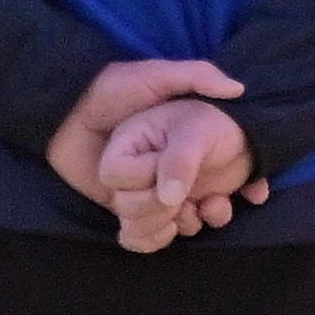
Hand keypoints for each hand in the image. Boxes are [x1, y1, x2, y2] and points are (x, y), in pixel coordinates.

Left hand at [50, 54, 254, 254]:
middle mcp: (167, 168)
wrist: (63, 111)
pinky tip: (167, 231)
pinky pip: (145, 233)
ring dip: (189, 224)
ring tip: (194, 214)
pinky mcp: (121, 207)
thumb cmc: (111, 90)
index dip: (237, 183)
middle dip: (215, 208)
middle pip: (203, 200)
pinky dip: (156, 238)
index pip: (218, 169)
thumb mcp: (157, 76)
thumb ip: (196, 76)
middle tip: (217, 204)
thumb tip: (237, 90)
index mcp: (179, 143)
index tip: (252, 190)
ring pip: (179, 220)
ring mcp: (145, 190)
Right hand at [99, 100, 254, 249]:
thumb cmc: (214, 124)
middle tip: (187, 195)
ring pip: (136, 230)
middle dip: (159, 208)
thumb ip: (181, 162)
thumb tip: (167, 199)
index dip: (142, 178)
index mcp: (129, 144)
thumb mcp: (199, 133)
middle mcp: (133, 173)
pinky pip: (154, 240)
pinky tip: (211, 210)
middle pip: (123, 207)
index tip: (168, 165)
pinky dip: (185, 231)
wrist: (243, 138)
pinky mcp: (168, 213)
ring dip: (175, 223)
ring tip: (199, 205)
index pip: (112, 175)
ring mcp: (150, 196)